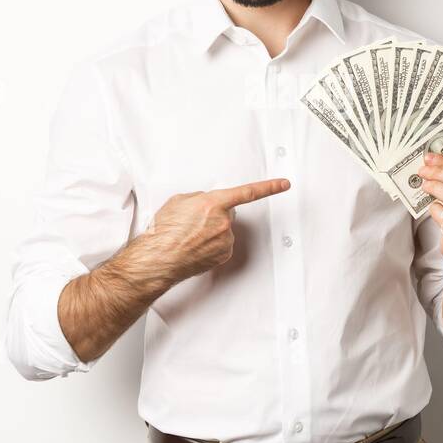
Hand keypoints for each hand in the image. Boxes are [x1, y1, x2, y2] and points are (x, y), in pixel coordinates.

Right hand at [145, 178, 290, 278]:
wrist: (159, 257)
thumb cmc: (164, 230)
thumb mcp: (179, 201)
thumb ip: (200, 197)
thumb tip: (207, 202)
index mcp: (214, 203)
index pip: (248, 192)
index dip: (269, 187)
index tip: (284, 184)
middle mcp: (223, 221)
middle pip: (228, 213)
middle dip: (216, 214)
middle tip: (194, 222)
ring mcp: (225, 240)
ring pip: (224, 230)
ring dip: (211, 231)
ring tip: (190, 236)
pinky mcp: (223, 254)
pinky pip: (221, 245)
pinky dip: (211, 245)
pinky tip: (195, 247)